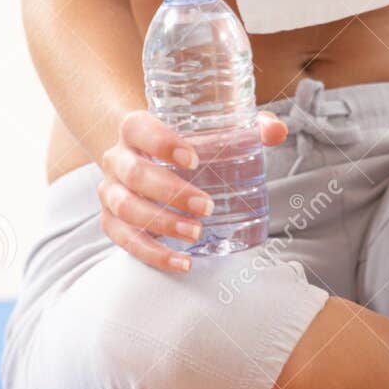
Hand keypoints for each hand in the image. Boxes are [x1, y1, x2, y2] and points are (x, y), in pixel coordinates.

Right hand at [97, 107, 287, 273]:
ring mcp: (110, 191)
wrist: (143, 156)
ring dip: (162, 224)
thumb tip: (277, 131)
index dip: (162, 142)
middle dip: (170, 192)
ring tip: (195, 233)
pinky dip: (152, 254)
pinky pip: (125, 240)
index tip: (193, 158)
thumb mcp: (209, 130)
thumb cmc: (183, 142)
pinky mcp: (112, 221)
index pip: (139, 129)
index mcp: (135, 128)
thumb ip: (247, 127)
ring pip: (127, 208)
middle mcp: (117, 158)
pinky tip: (181, 261)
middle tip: (206, 206)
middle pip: (134, 174)